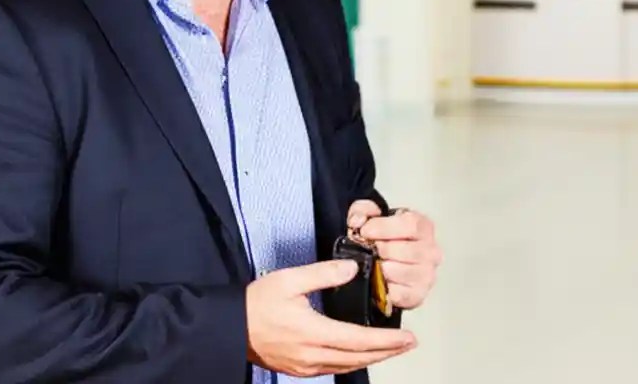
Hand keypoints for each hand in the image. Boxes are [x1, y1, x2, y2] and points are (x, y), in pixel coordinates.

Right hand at [247, 259, 417, 376]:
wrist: (227, 327)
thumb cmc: (255, 303)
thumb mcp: (289, 280)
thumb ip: (323, 273)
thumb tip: (352, 269)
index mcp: (313, 333)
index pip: (360, 341)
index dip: (387, 340)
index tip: (407, 336)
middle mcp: (312, 355)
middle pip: (359, 358)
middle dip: (388, 352)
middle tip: (409, 343)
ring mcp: (305, 365)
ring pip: (348, 366)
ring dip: (373, 358)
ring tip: (392, 349)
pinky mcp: (298, 368)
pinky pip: (333, 369)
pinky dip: (353, 362)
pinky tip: (360, 354)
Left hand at [348, 200, 442, 309]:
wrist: (385, 265)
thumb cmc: (383, 240)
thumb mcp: (370, 217)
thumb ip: (361, 211)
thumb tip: (358, 221)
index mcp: (424, 227)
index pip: (411, 225)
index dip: (385, 228)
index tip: (366, 231)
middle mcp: (432, 251)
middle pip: (406, 250)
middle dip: (380, 250)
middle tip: (369, 249)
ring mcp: (427, 275)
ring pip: (400, 271)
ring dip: (380, 268)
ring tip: (374, 263)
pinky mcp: (418, 295)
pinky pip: (398, 293)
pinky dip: (383, 287)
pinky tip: (378, 279)